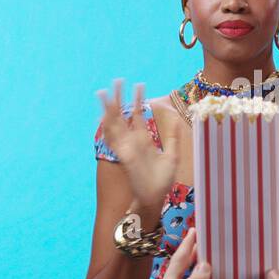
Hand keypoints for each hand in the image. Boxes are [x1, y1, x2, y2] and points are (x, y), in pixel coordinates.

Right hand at [97, 79, 185, 206]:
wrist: (154, 198)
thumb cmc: (162, 181)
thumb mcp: (172, 156)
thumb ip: (173, 138)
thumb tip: (178, 121)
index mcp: (143, 140)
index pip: (138, 115)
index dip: (138, 99)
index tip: (139, 84)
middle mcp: (132, 142)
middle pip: (122, 115)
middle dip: (118, 98)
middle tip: (116, 80)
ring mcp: (126, 148)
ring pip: (114, 124)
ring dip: (109, 109)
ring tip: (103, 93)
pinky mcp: (125, 157)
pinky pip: (113, 141)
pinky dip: (106, 130)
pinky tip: (101, 118)